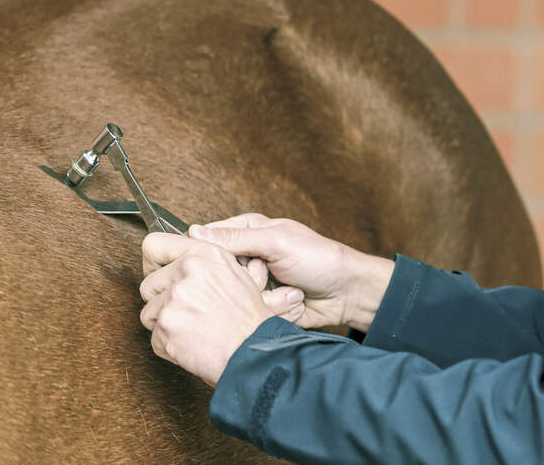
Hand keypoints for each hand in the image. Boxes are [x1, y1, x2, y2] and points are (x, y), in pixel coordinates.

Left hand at [139, 233, 279, 386]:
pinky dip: (169, 346)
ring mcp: (175, 296)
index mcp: (203, 253)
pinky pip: (155, 338)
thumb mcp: (236, 275)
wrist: (254, 351)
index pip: (153, 244)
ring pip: (149, 313)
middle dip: (160, 302)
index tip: (156, 275)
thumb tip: (179, 261)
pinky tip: (192, 345)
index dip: (151, 264)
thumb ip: (205, 263)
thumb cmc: (250, 320)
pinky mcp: (167, 324)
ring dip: (165, 326)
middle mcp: (187, 269)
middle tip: (184, 314)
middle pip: (147, 284)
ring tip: (193, 331)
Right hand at [191, 214, 393, 331]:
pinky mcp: (261, 305)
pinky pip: (248, 311)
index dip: (201, 252)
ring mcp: (254, 282)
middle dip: (236, 278)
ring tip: (281, 288)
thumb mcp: (277, 241)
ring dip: (255, 296)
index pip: (207, 239)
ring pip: (231, 295)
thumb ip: (236, 237)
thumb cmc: (320, 259)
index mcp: (248, 231)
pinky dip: (266, 310)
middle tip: (262, 275)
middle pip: (216, 271)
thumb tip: (194, 232)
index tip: (202, 263)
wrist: (348, 293)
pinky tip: (285, 302)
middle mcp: (248, 256)